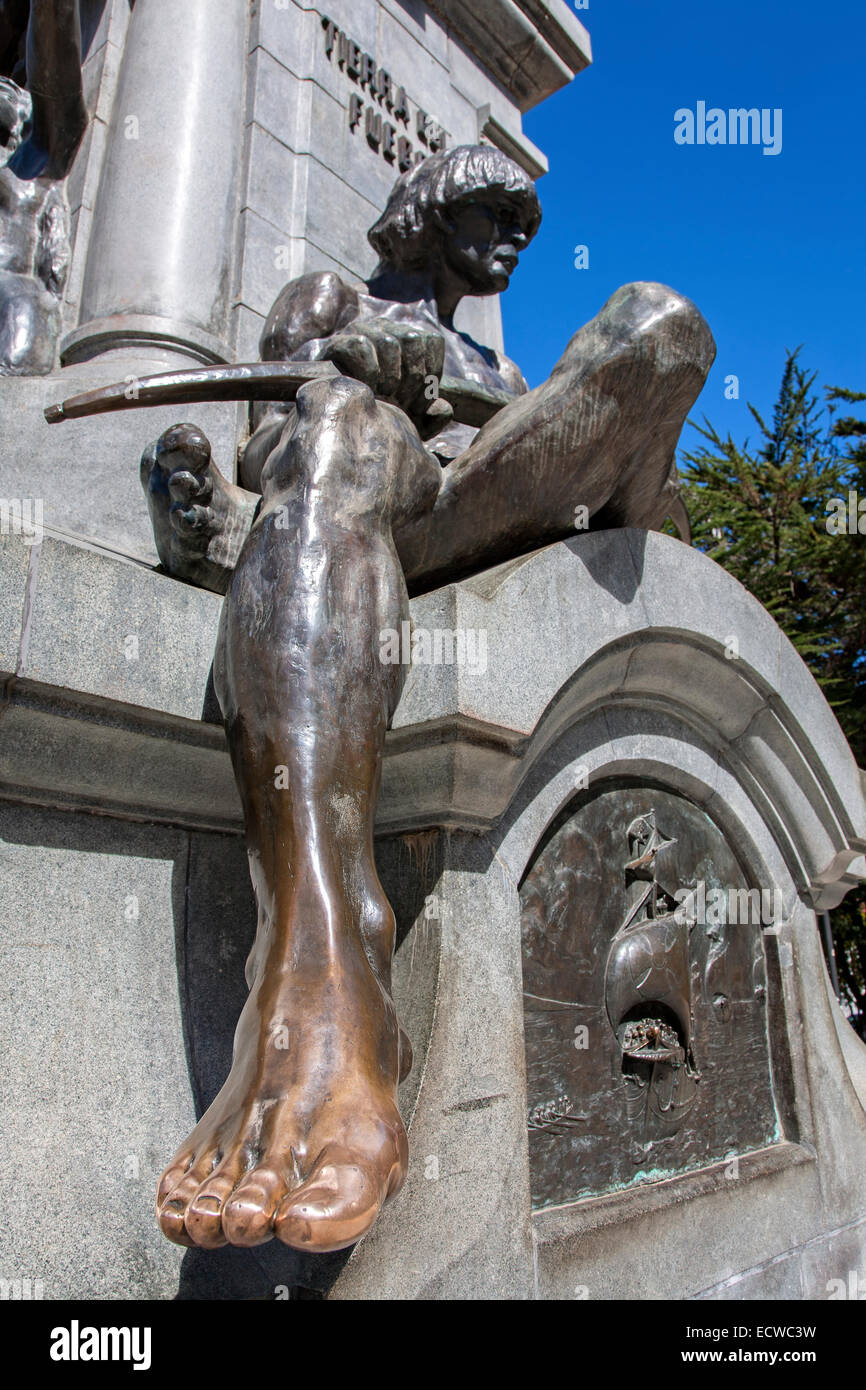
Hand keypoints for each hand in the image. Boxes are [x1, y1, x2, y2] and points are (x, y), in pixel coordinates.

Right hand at [315, 318, 452, 438]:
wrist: (330, 419)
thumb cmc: (373, 416)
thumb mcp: (407, 422)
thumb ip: (429, 419)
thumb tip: (446, 409)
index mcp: (404, 339)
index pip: (431, 341)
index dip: (431, 372)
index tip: (420, 400)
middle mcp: (384, 328)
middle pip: (412, 339)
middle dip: (412, 377)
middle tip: (402, 402)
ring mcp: (359, 332)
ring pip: (390, 343)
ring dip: (391, 377)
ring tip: (384, 396)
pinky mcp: (337, 342)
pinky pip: (362, 347)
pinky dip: (370, 372)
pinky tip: (367, 389)